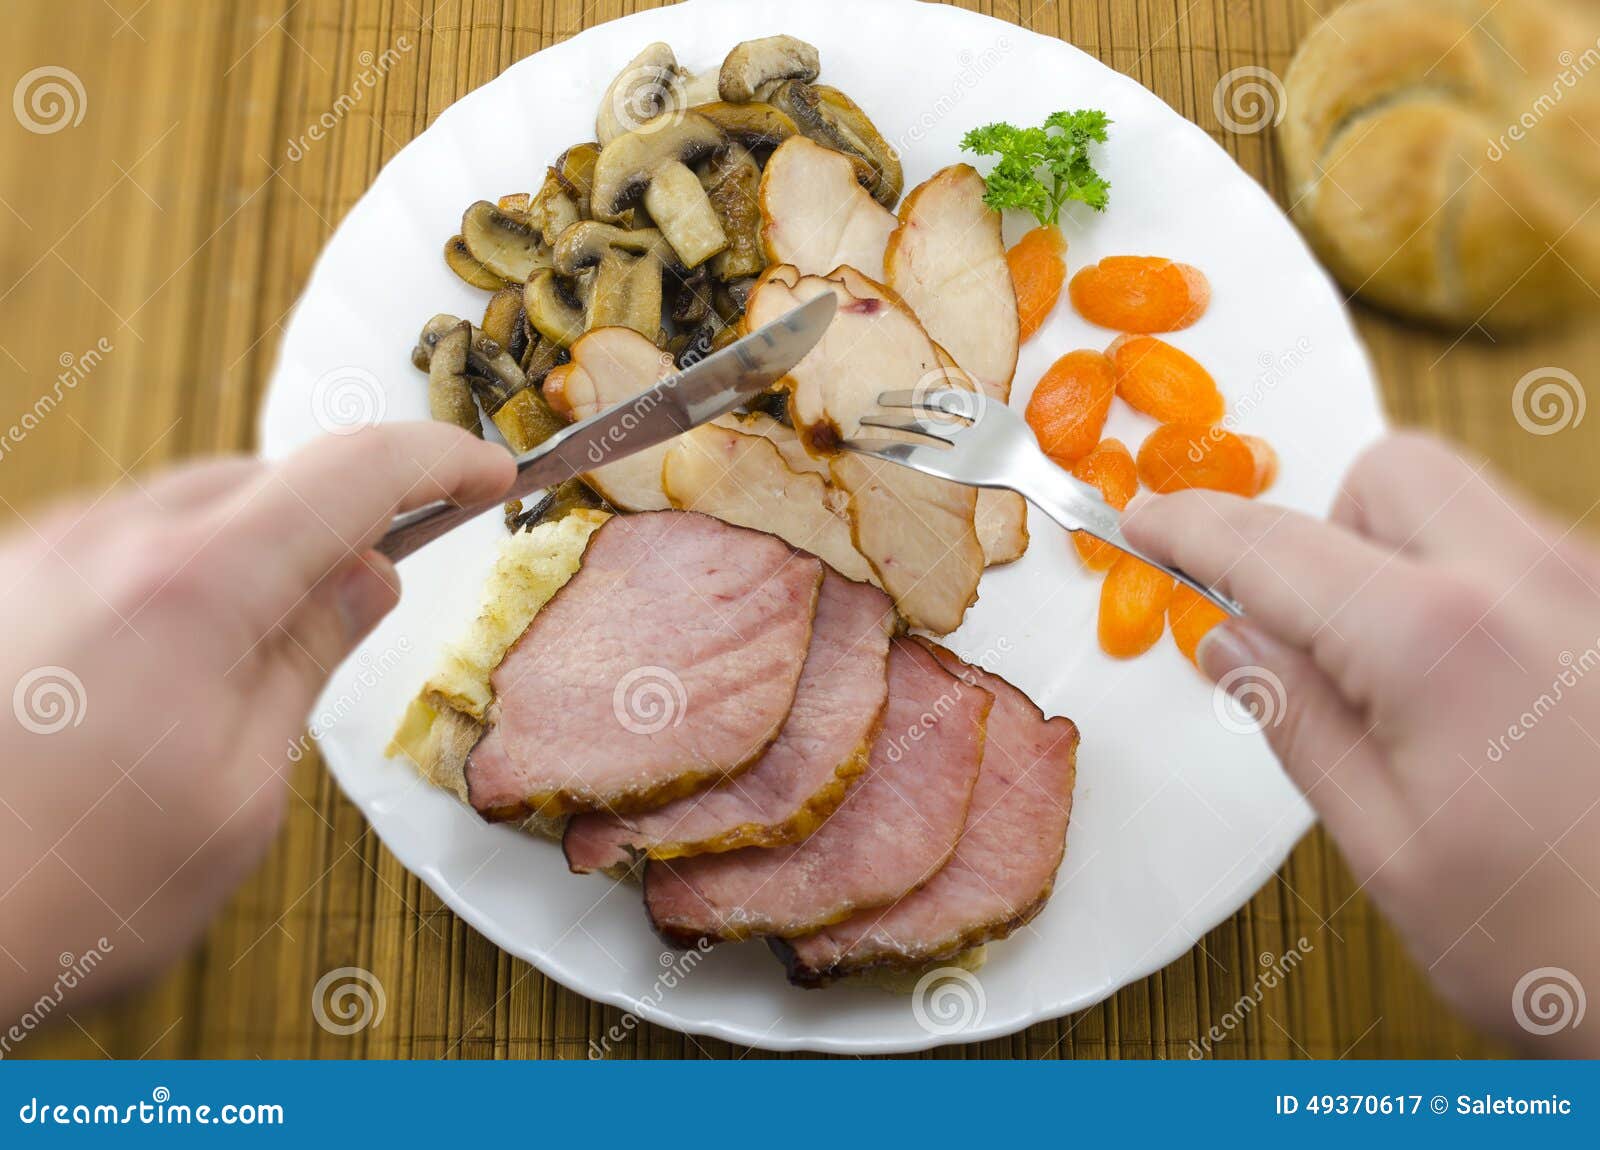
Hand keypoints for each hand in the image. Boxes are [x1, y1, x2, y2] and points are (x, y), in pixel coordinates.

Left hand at [0, 424, 511, 1024]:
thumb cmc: (67, 890)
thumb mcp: (239, 792)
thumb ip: (307, 662)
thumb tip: (367, 579)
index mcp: (192, 589)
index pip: (352, 472)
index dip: (439, 462)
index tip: (490, 474)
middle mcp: (106, 542)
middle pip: (271, 477)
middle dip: (343, 518)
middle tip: (374, 595)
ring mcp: (40, 551)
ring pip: (195, 502)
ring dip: (257, 547)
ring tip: (255, 657)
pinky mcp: (3, 578)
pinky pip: (125, 537)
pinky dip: (184, 569)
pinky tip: (171, 663)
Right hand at [1125, 432, 1599, 1055]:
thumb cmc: (1572, 946)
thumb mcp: (1391, 849)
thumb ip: (1298, 721)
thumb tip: (1229, 640)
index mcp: (1442, 642)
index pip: (1274, 547)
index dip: (1191, 528)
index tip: (1145, 522)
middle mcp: (1537, 583)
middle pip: (1390, 472)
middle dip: (1326, 526)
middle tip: (1316, 630)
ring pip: (1470, 504)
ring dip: (1406, 560)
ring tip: (1411, 689)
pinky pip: (1531, 557)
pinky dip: (1476, 591)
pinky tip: (1488, 702)